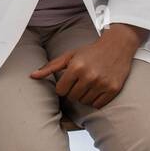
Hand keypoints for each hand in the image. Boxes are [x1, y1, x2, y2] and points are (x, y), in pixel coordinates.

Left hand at [29, 24, 144, 108]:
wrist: (117, 46)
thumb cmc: (90, 51)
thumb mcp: (69, 56)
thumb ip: (50, 67)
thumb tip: (32, 76)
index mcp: (76, 67)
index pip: (61, 90)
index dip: (63, 87)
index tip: (69, 81)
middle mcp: (89, 75)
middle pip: (73, 97)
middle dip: (74, 91)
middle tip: (80, 82)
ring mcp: (102, 83)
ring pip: (85, 102)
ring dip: (85, 96)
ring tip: (89, 84)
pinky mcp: (113, 89)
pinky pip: (97, 105)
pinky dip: (96, 100)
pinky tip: (98, 88)